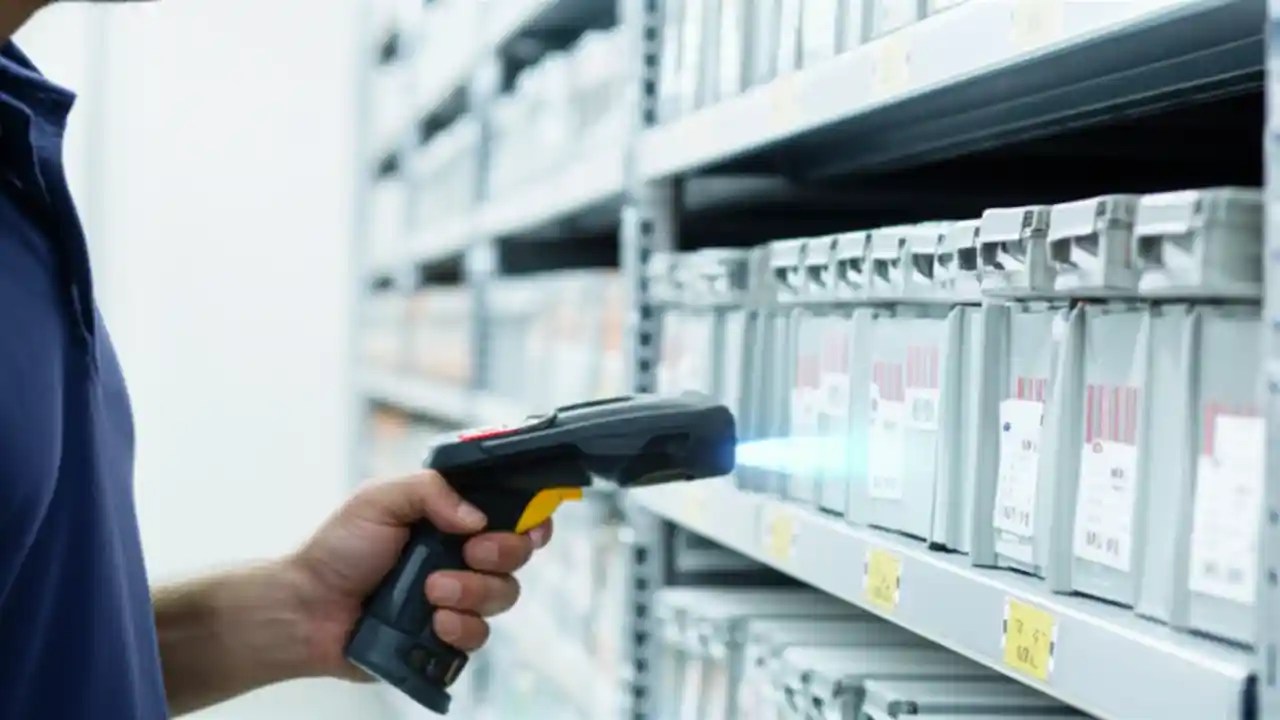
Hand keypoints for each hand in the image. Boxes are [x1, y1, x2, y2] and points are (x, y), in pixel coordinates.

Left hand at [287, 471, 552, 678]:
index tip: (527, 521)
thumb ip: (431, 490)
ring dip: (473, 591)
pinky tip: (434, 622)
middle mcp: (461, 555)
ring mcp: (458, 596)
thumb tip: (477, 516)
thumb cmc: (337, 550)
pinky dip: (461, 627)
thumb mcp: (380, 499)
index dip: (530, 516)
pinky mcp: (448, 634)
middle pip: (518, 553)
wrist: (307, 609)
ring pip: (504, 595)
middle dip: (502, 552)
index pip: (510, 511)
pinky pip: (481, 634)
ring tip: (431, 592)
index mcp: (451, 517)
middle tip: (469, 552)